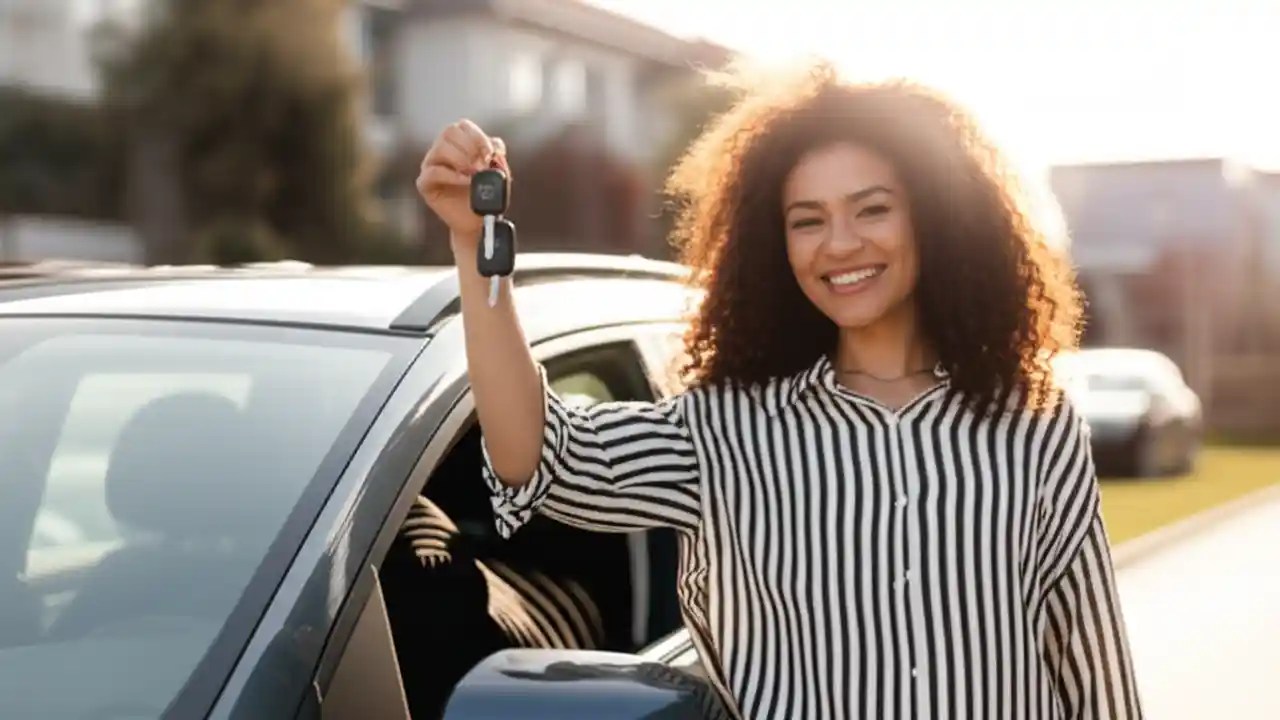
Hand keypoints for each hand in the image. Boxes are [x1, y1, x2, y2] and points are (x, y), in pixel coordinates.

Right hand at [415, 119, 510, 249]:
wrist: (477, 220)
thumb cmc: (485, 192)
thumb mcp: (497, 170)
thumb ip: (496, 153)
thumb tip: (494, 146)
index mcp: (458, 141)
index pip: (462, 126)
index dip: (478, 138)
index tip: (489, 155)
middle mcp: (441, 149)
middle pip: (449, 132)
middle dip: (469, 148)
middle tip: (481, 166)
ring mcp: (430, 165)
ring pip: (440, 149)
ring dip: (461, 160)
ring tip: (474, 175)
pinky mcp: (425, 183)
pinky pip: (433, 172)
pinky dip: (452, 176)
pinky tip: (466, 182)